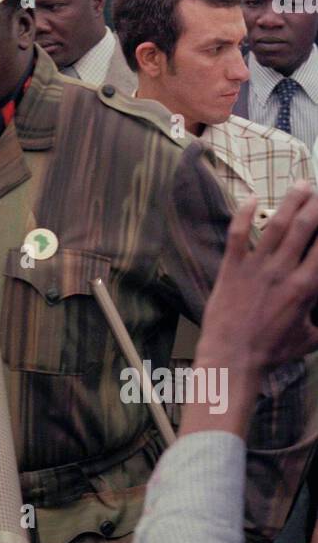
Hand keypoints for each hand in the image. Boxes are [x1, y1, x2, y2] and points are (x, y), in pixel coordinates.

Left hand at [196, 187, 317, 374]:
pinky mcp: (232, 267)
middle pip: (306, 227)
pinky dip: (244, 213)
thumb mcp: (310, 339)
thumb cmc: (272, 351)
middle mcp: (284, 271)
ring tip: (302, 185)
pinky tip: (252, 197)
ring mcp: (256, 266)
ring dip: (291, 202)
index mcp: (307, 288)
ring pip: (276, 225)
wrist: (232, 357)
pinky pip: (238, 233)